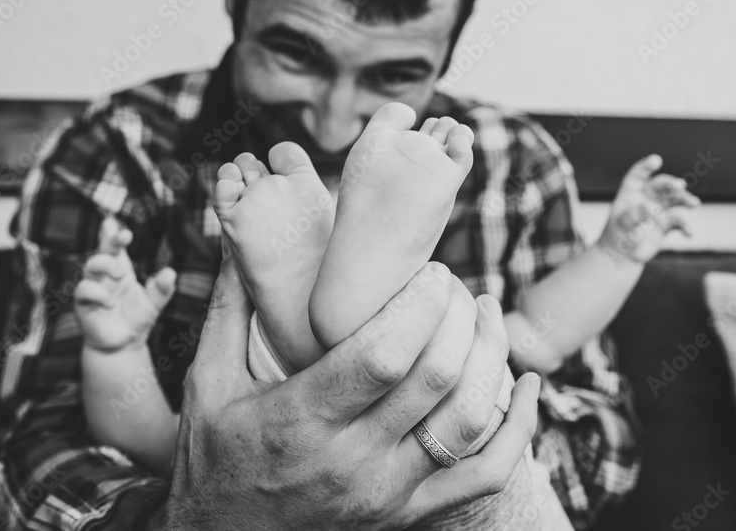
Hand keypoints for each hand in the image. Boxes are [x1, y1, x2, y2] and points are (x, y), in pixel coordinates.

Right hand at [74, 217, 175, 351]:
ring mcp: (93, 288)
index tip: (114, 222)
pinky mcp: (83, 304)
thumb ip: (162, 289)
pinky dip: (98, 292)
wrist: (123, 345)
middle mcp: (105, 276)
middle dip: (110, 239)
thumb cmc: (137, 319)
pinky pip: (84, 290)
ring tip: (120, 275)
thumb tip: (170, 273)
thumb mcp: (155, 303)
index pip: (114, 247)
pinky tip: (109, 302)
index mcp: (121, 270)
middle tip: (125, 236)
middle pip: (102, 251)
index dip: (113, 234)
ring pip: (90, 266)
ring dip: (105, 264)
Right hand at [147, 251, 538, 529]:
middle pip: (438, 376)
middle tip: (455, 284)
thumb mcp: (208, 382)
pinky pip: (487, 474)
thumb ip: (230, 308)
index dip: (420, 304)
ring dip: (492, 356)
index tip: (428, 270)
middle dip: (460, 315)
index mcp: (301, 420)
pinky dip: (520, 428)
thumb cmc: (214, 459)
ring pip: (471, 419)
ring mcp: (389, 492)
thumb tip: (239, 232)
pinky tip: (527, 385)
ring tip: (488, 313)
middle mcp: (353, 460)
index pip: (383, 355)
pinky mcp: (411, 514)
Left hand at [598, 154, 700, 263]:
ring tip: (694, 204)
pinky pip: (678, 222)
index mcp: (631, 191)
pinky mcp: (667, 223)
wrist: (623, 254)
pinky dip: (685, 227)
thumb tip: (648, 207)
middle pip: (661, 185)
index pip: (638, 175)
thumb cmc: (616, 235)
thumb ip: (632, 217)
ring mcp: (659, 209)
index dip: (646, 167)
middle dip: (671, 184)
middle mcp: (647, 196)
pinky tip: (689, 233)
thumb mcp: (620, 225)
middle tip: (680, 185)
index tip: (656, 160)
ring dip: (685, 199)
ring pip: (674, 199)